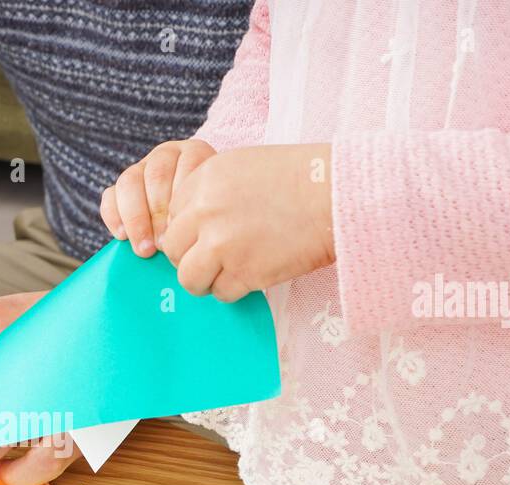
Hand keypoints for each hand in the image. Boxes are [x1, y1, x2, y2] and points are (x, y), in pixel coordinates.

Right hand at [100, 138, 214, 255]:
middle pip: (156, 176)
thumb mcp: (211, 210)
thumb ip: (204, 216)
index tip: (180, 231)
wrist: (194, 218)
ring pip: (129, 183)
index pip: (188, 166)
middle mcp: (166, 155)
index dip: (182, 201)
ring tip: (145, 247)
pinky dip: (114, 217)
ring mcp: (141, 168)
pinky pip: (110, 196)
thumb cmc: (206, 215)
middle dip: (158, 214)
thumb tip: (193, 240)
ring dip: (136, 219)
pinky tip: (123, 237)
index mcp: (194, 153)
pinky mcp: (119, 186)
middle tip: (162, 245)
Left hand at [162, 143, 334, 301]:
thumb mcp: (242, 167)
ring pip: (189, 277)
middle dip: (191, 257)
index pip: (172, 217)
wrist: (337, 194)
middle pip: (173, 249)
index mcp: (203, 180)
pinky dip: (235, 289)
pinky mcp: (243, 272)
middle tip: (215, 258)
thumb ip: (210, 193)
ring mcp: (221, 244)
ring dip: (206, 279)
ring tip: (229, 271)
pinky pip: (221, 292)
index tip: (208, 234)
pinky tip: (254, 274)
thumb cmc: (299, 177)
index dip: (189, 231)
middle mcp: (205, 212)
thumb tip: (189, 224)